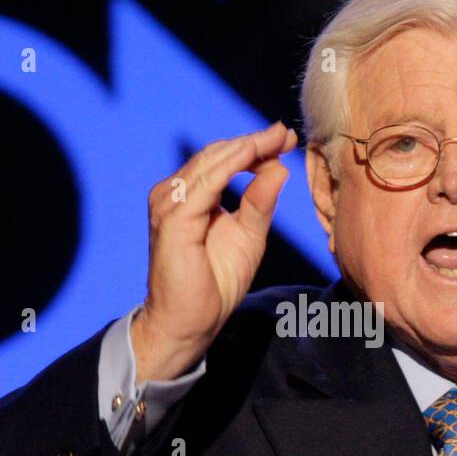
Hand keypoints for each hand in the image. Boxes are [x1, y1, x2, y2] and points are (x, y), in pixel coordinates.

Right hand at [132, 120, 298, 380]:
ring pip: (211, 162)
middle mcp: (175, 194)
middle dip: (254, 141)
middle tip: (286, 133)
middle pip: (217, 155)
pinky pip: (206, 184)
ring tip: (276, 138)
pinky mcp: (172, 219)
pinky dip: (231, 165)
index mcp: (191, 197)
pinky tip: (254, 154)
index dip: (256, 146)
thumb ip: (260, 202)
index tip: (286, 137)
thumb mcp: (248, 236)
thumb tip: (279, 168)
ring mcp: (170, 204)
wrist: (190, 322)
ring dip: (245, 147)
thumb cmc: (215, 283)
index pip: (223, 160)